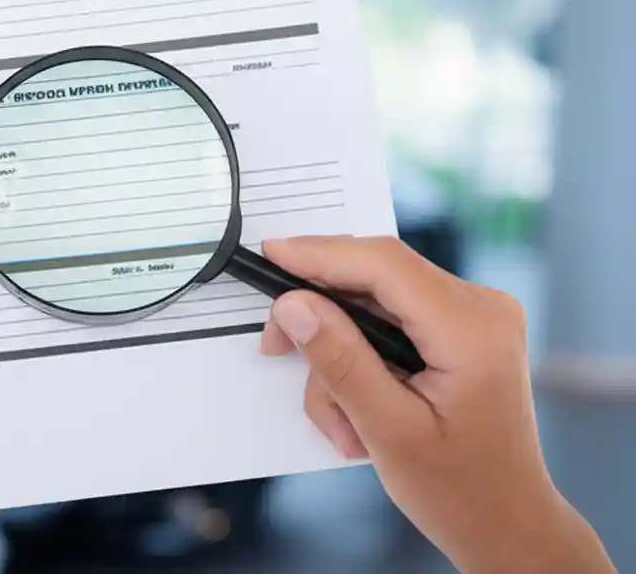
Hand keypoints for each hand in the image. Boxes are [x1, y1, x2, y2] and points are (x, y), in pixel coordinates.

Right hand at [260, 236, 612, 573]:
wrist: (507, 522)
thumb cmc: (459, 491)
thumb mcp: (387, 431)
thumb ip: (339, 361)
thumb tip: (293, 305)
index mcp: (473, 330)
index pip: (383, 265)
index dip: (320, 254)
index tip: (270, 254)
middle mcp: (482, 308)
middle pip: (375, 277)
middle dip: (322, 316)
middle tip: (276, 349)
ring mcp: (474, 315)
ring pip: (374, 303)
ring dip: (340, 354)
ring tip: (343, 422)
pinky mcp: (461, 328)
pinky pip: (390, 320)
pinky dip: (361, 357)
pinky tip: (359, 409)